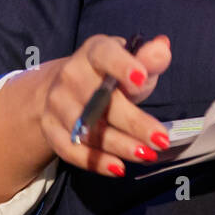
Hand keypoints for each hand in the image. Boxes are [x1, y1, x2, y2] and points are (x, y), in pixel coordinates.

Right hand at [37, 34, 172, 177]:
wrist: (67, 90)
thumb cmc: (110, 76)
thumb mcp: (133, 63)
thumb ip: (149, 59)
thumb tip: (163, 47)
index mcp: (94, 52)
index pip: (105, 54)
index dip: (122, 66)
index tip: (141, 79)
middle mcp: (71, 75)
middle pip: (100, 100)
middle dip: (134, 122)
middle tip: (161, 140)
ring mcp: (57, 103)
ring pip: (87, 129)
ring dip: (119, 145)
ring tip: (147, 155)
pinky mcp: (51, 129)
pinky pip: (71, 150)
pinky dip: (95, 161)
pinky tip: (118, 168)